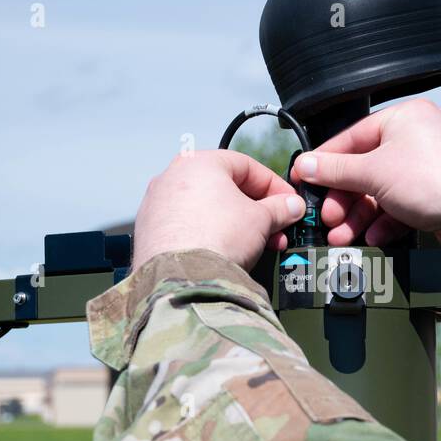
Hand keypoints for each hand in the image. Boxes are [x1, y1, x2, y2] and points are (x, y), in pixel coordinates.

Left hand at [131, 150, 304, 270]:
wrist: (181, 277)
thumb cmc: (215, 238)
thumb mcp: (260, 219)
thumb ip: (279, 208)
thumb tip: (290, 206)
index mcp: (199, 162)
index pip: (247, 166)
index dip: (274, 186)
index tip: (288, 203)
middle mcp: (172, 177)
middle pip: (225, 189)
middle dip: (256, 211)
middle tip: (275, 228)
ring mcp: (157, 205)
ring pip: (206, 209)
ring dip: (235, 225)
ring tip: (255, 245)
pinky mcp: (150, 232)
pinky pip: (188, 227)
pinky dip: (209, 235)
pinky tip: (225, 252)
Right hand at [291, 99, 440, 254]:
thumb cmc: (434, 181)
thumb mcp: (374, 172)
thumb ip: (336, 170)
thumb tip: (305, 165)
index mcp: (404, 118)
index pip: (352, 137)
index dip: (326, 161)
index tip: (305, 179)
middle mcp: (416, 138)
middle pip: (365, 168)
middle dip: (344, 198)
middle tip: (327, 218)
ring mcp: (426, 168)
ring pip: (380, 191)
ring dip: (359, 215)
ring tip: (342, 236)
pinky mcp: (433, 195)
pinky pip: (399, 206)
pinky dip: (383, 222)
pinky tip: (371, 237)